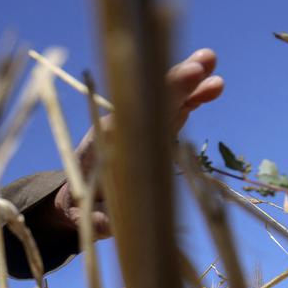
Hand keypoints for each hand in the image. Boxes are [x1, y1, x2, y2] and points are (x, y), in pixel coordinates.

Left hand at [56, 48, 224, 238]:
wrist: (74, 198)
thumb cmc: (80, 207)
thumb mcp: (85, 220)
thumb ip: (97, 222)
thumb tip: (108, 225)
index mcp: (105, 144)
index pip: (137, 114)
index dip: (163, 95)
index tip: (188, 76)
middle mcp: (122, 131)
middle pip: (153, 102)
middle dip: (178, 82)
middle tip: (205, 61)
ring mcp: (139, 130)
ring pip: (166, 103)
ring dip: (189, 86)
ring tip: (212, 68)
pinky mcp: (153, 137)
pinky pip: (173, 114)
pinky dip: (189, 100)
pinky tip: (209, 87)